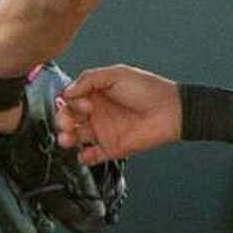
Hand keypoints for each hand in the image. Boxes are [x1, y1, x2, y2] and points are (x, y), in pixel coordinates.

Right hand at [55, 65, 180, 163]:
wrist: (170, 111)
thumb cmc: (148, 89)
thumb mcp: (116, 74)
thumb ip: (89, 79)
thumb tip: (67, 91)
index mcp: (96, 93)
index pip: (70, 99)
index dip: (70, 102)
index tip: (83, 103)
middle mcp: (97, 112)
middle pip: (68, 118)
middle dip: (62, 120)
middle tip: (67, 122)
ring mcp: (103, 130)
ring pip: (75, 137)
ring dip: (66, 138)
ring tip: (66, 139)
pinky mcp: (111, 148)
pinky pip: (91, 156)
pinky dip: (84, 157)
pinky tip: (84, 153)